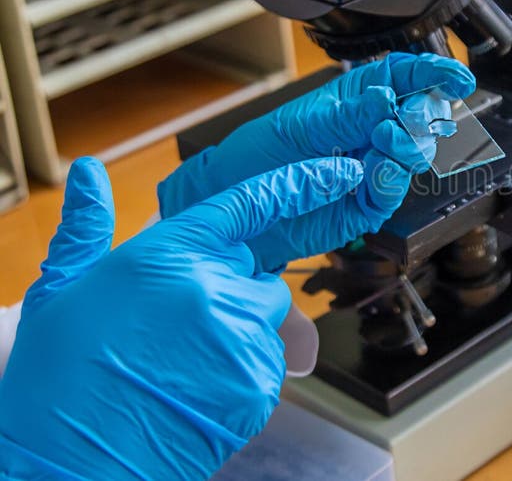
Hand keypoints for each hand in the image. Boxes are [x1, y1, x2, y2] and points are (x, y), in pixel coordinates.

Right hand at [0, 156, 363, 479]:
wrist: (69, 465)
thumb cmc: (60, 379)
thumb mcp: (61, 291)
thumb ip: (88, 227)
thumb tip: (88, 172)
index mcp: (168, 255)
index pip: (251, 204)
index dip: (300, 185)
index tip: (339, 173)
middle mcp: (214, 289)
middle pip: (262, 275)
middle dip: (236, 291)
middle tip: (184, 326)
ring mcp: (241, 338)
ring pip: (269, 319)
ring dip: (241, 333)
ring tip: (183, 362)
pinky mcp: (258, 383)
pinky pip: (270, 362)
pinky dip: (245, 371)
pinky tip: (198, 387)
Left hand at [157, 53, 475, 271]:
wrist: (232, 209)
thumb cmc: (255, 158)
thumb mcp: (299, 125)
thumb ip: (348, 114)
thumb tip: (386, 97)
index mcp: (357, 101)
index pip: (405, 78)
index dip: (434, 73)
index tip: (456, 77)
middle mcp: (371, 133)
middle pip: (421, 115)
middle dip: (423, 113)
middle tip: (408, 115)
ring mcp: (373, 168)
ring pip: (416, 154)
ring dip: (408, 145)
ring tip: (384, 142)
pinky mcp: (368, 203)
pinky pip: (393, 190)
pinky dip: (391, 179)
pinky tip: (375, 172)